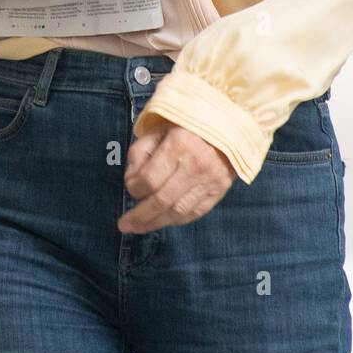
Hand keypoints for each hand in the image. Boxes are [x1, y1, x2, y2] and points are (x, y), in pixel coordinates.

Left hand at [118, 117, 237, 232]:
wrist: (227, 125)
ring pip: (178, 211)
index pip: (150, 179)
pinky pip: (194, 213)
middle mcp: (196, 164)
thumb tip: (131, 180)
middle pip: (162, 200)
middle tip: (125, 225)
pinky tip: (161, 221)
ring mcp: (210, 179)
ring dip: (156, 223)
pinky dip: (175, 220)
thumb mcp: (159, 129)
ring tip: (139, 227)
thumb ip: (140, 152)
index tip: (130, 187)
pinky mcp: (219, 190)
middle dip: (140, 216)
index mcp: (179, 144)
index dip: (134, 188)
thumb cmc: (187, 126)